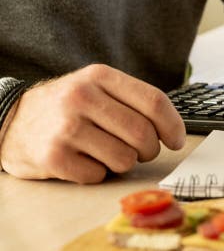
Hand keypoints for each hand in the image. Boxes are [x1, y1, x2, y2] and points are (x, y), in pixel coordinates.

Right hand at [0, 64, 185, 182]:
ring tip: (107, 152)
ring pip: (124, 158)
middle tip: (144, 151)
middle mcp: (82, 98)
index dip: (173, 124)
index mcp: (100, 76)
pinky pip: (98, 175)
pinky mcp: (53, 156)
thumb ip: (132, 99)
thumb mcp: (96, 87)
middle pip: (142, 133)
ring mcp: (66, 127)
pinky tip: (84, 160)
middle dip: (150, 149)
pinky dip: (97, 174)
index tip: (178, 139)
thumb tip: (173, 129)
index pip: (153, 101)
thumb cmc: (67, 106)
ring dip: (123, 162)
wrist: (12, 121)